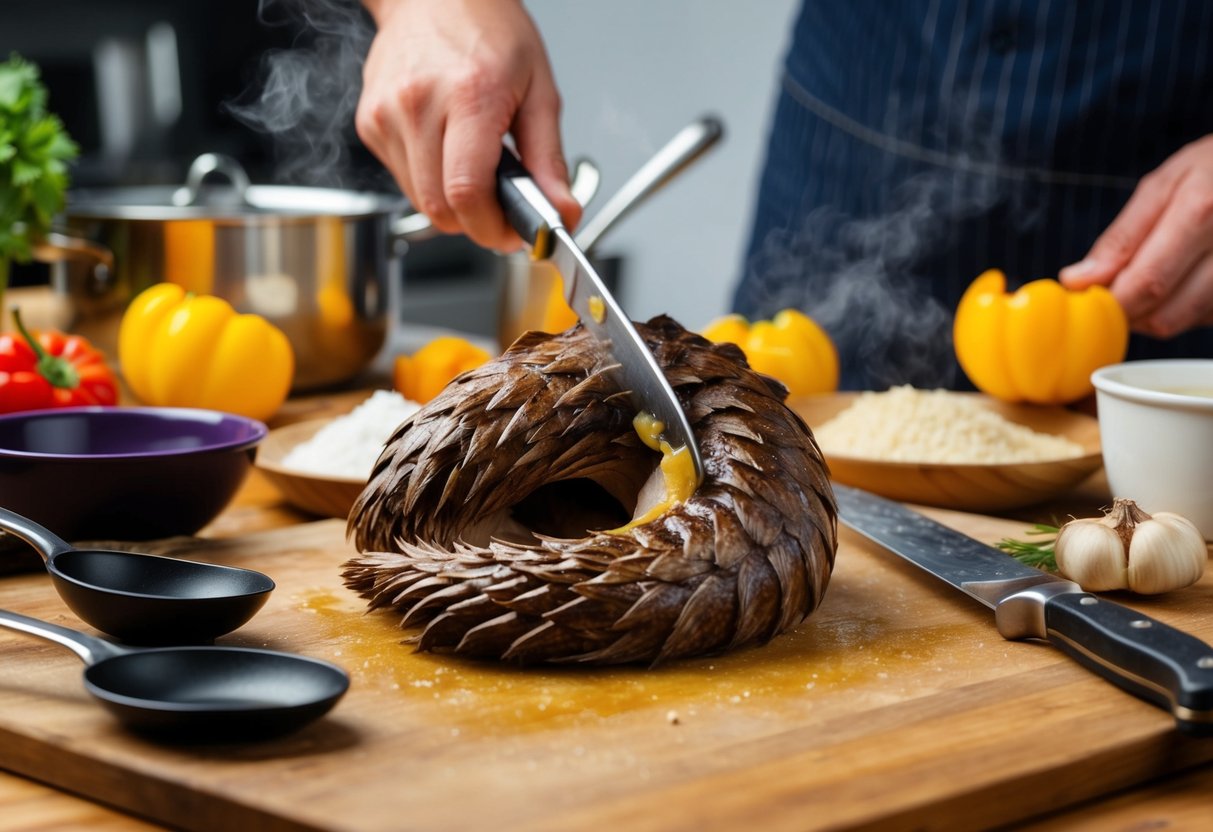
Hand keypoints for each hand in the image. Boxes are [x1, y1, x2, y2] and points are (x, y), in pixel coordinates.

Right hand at [356, 0, 580, 250]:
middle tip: (501, 208)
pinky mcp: (369, 122)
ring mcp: (385, 114)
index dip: (492, 228)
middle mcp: (418, 104)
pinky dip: (429, 181)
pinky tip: (445, 148)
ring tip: (475, 167)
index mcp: (468, 95)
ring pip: (420, 201)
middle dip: (476, 223)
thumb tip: (562, 214)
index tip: (513, 234)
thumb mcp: (539, 91)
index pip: (468, 193)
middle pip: (441, 207)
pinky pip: (402, 179)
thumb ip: (549, 161)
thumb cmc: (488, 29)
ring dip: (452, 203)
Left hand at [1059, 135, 1212, 337]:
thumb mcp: (1163, 186)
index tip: (1087, 298)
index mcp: (1202, 211)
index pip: (1147, 282)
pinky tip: (1181, 279)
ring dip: (1151, 314)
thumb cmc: (1211, 171)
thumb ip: (1120, 237)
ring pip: (1180, 324)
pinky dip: (1180, 310)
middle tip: (1113, 289)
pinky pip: (1202, 319)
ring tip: (1149, 277)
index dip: (1109, 302)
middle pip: (1164, 316)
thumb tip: (1078, 281)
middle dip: (1126, 313)